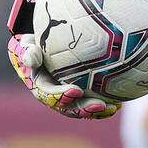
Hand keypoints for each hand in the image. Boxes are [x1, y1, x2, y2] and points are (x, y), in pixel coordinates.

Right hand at [7, 0, 118, 119]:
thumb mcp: (28, 41)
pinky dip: (105, 103)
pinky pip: (92, 99)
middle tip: (99, 105)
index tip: (76, 91)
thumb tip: (30, 59)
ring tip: (113, 108)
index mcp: (40, 84)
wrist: (45, 40)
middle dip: (83, 109)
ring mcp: (67, 94)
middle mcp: (53, 93)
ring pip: (82, 106)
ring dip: (97, 111)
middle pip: (68, 106)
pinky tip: (119, 103)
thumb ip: (27, 49)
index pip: (48, 94)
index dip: (61, 96)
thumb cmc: (37, 37)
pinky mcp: (80, 92)